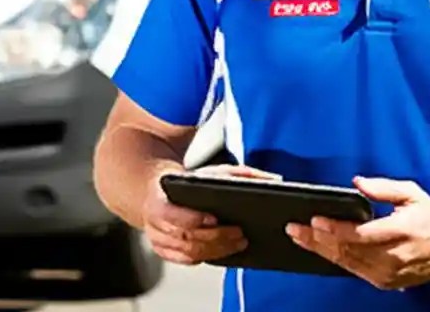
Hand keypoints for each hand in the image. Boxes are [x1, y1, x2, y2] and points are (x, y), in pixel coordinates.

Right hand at [141, 164, 277, 264]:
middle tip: (240, 235)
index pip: (174, 214)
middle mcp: (154, 222)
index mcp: (159, 199)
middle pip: (186, 237)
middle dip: (215, 237)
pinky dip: (205, 257)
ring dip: (214, 250)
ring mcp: (157, 239)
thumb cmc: (188, 180)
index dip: (194, 218)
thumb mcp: (211, 170)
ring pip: (188, 252)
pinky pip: (185, 260)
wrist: (157, 188)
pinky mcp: (163, 250)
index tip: (215, 218)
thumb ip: (242, 174)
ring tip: (239, 243)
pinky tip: (223, 251)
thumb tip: (274, 181)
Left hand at [286, 176, 429, 290]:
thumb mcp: (410, 193)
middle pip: (347, 252)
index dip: (334, 229)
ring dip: (321, 251)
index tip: (314, 220)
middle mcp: (393, 257)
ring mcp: (389, 274)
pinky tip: (321, 250)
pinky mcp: (386, 283)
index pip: (360, 234)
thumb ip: (383, 188)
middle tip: (293, 229)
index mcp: (400, 232)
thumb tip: (357, 182)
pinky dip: (336, 260)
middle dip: (317, 240)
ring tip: (301, 239)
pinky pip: (355, 271)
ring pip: (347, 264)